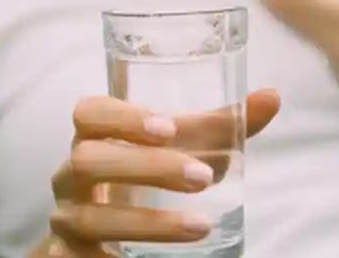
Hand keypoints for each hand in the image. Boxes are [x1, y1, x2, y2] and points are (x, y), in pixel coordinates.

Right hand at [35, 89, 280, 256]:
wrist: (97, 236)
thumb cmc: (143, 176)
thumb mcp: (177, 151)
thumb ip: (218, 127)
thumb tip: (270, 97)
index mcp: (92, 136)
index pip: (89, 112)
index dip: (123, 117)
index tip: (169, 127)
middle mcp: (71, 175)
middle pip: (89, 160)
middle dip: (148, 167)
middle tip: (203, 177)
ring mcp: (67, 218)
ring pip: (92, 218)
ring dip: (149, 223)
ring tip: (200, 225)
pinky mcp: (70, 257)